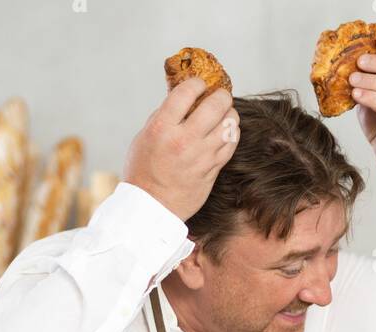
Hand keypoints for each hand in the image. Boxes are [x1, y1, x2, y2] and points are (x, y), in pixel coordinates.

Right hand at [123, 78, 238, 221]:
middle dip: (221, 95)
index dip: (197, 83)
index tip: (200, 83)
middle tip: (220, 95)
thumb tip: (183, 97)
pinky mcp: (212, 170)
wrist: (151, 205)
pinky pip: (230, 144)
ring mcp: (201, 156)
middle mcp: (183, 140)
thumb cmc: (144, 170)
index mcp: (162, 128)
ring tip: (225, 113)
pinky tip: (227, 130)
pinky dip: (232, 133)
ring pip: (229, 125)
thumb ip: (164, 116)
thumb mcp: (144, 136)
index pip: (187, 92)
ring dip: (230, 114)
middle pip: (215, 106)